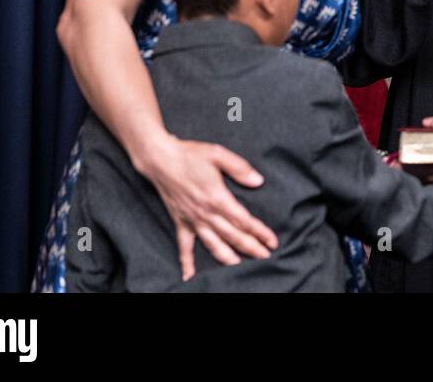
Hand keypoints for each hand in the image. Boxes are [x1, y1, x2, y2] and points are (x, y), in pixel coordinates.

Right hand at [135, 133, 278, 281]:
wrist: (160, 159)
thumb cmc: (190, 155)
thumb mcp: (218, 154)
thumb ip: (239, 168)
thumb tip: (258, 181)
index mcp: (217, 197)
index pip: (243, 220)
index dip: (259, 232)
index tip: (272, 241)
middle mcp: (205, 213)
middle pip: (232, 236)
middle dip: (251, 248)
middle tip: (266, 258)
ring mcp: (192, 220)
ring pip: (213, 245)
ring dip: (228, 258)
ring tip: (240, 268)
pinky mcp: (180, 222)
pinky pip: (184, 246)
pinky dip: (186, 262)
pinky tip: (189, 277)